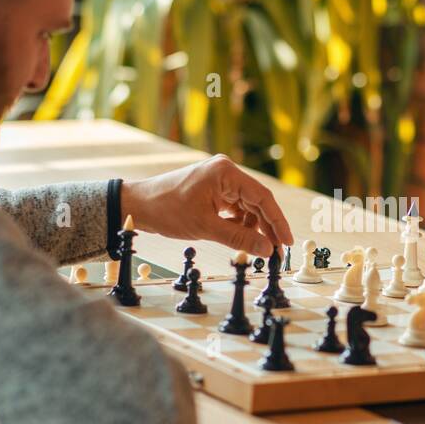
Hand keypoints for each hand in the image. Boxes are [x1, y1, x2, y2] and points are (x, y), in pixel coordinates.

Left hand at [123, 154, 293, 257]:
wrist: (137, 206)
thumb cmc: (166, 211)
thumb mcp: (205, 227)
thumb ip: (238, 238)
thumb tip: (267, 249)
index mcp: (225, 172)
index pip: (262, 197)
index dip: (278, 221)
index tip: (287, 242)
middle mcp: (225, 172)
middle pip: (257, 202)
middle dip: (266, 227)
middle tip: (275, 251)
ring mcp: (219, 180)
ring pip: (246, 207)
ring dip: (252, 228)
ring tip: (257, 249)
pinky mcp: (213, 190)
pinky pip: (234, 209)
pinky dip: (239, 224)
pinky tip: (240, 239)